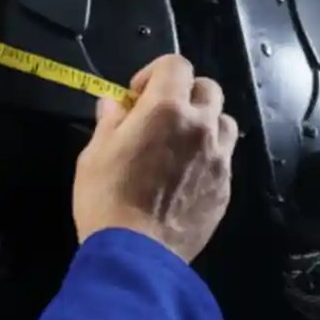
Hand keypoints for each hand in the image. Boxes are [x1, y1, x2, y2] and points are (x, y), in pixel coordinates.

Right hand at [72, 54, 237, 261]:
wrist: (136, 253)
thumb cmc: (106, 198)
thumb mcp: (94, 154)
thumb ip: (109, 122)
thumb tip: (114, 105)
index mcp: (166, 109)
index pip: (176, 65)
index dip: (155, 72)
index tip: (137, 95)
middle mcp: (200, 127)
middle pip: (208, 88)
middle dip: (185, 93)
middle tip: (161, 115)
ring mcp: (218, 158)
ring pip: (224, 122)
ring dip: (204, 123)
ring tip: (181, 142)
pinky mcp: (225, 188)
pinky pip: (223, 159)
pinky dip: (208, 156)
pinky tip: (185, 176)